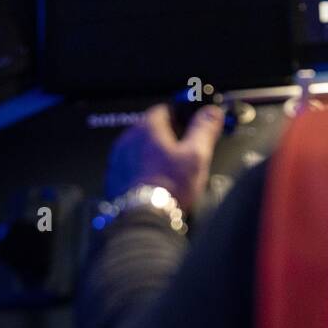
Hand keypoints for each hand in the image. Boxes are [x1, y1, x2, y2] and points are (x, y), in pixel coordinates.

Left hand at [105, 104, 223, 210]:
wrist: (143, 218)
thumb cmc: (168, 186)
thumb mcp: (196, 154)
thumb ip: (204, 129)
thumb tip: (211, 113)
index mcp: (148, 127)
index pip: (166, 108)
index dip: (182, 117)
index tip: (192, 127)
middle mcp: (129, 138)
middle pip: (152, 129)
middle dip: (169, 137)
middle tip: (185, 152)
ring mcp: (119, 158)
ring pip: (141, 147)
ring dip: (154, 153)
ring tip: (172, 171)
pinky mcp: (115, 176)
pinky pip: (132, 165)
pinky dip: (143, 169)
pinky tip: (157, 182)